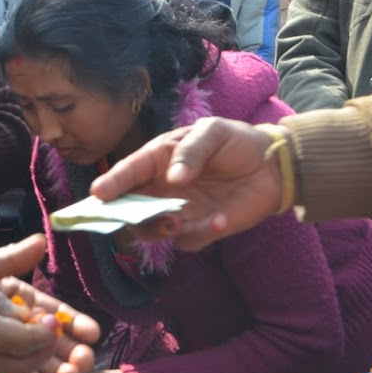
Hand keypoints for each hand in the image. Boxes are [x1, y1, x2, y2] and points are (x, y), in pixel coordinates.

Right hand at [0, 235, 98, 372]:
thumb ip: (0, 302)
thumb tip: (32, 318)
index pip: (20, 341)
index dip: (45, 332)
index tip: (56, 318)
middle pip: (19, 366)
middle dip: (44, 353)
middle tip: (54, 330)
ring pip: (9, 369)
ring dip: (31, 357)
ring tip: (42, 336)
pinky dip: (11, 353)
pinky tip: (18, 337)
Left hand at [0, 235, 100, 372]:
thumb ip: (11, 258)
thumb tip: (40, 242)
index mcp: (22, 299)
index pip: (55, 313)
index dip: (74, 323)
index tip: (91, 333)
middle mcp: (18, 322)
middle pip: (51, 340)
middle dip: (71, 352)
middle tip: (84, 362)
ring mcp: (3, 340)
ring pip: (35, 357)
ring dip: (54, 368)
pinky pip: (7, 368)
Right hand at [89, 118, 284, 250]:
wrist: (272, 166)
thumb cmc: (235, 141)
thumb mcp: (213, 132)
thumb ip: (191, 152)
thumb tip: (172, 178)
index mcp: (157, 160)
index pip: (128, 172)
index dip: (112, 183)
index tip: (99, 195)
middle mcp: (161, 188)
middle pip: (131, 208)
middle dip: (131, 215)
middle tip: (143, 214)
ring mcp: (179, 211)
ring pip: (152, 230)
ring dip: (159, 229)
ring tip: (178, 222)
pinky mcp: (201, 229)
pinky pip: (190, 240)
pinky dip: (201, 233)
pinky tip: (221, 219)